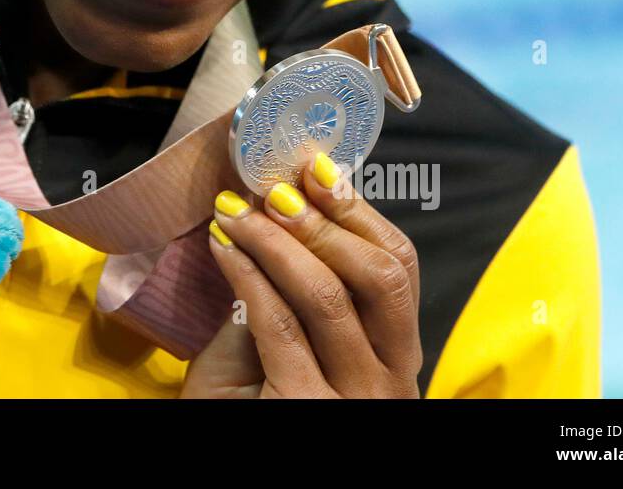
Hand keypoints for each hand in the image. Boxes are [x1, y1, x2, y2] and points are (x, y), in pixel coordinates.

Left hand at [182, 153, 421, 398]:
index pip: (400, 271)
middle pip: (381, 277)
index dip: (359, 212)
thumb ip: (296, 291)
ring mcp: (352, 399)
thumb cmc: (252, 400)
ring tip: (236, 210)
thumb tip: (281, 207)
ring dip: (274, 238)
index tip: (316, 169)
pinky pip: (276, 320)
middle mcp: (389, 382)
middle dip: (327, 219)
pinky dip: (245, 271)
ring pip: (326, 293)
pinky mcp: (303, 407)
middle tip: (276, 187)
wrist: (224, 453)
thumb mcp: (289, 343)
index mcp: (394, 357)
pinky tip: (222, 245)